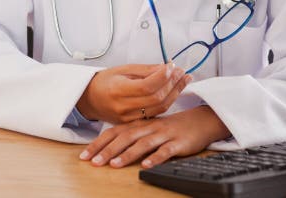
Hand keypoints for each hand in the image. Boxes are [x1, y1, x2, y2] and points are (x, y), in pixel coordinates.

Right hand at [75, 63, 191, 123]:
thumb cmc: (104, 81)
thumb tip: (166, 67)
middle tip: (182, 71)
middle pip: (157, 98)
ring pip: (160, 108)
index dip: (163, 76)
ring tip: (184, 79)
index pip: (147, 86)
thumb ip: (145, 70)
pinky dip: (167, 102)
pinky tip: (174, 91)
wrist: (89, 100)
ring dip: (175, 93)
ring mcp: (129, 118)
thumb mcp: (122, 69)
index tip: (172, 65)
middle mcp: (124, 107)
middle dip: (173, 84)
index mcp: (118, 90)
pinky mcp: (134, 124)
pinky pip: (155, 113)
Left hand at [79, 105, 230, 168]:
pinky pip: (165, 151)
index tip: (84, 155)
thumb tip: (108, 147)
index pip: (114, 132)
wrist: (200, 120)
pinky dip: (155, 158)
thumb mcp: (148, 129)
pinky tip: (146, 166)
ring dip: (127, 154)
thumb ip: (131, 135)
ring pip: (142, 144)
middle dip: (107, 150)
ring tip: (114, 164)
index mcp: (139, 124)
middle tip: (94, 162)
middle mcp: (148, 128)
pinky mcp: (177, 143)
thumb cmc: (170, 128)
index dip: (98, 143)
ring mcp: (163, 135)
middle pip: (124, 138)